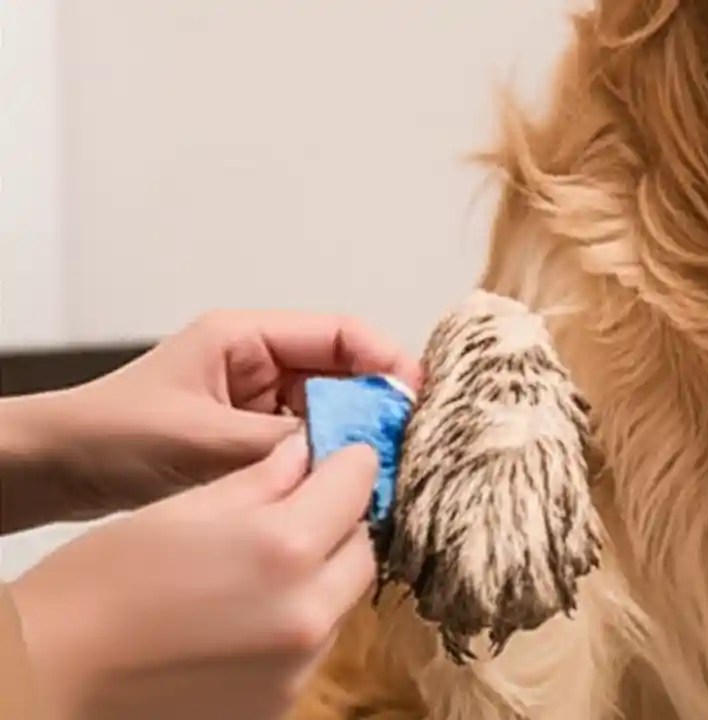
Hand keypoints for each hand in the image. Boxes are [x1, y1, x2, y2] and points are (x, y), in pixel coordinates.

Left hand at [2, 311, 418, 528]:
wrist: (56, 469)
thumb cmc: (115, 436)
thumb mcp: (203, 440)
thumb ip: (281, 444)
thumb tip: (353, 456)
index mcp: (247, 339)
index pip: (340, 334)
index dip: (386, 361)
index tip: (418, 400)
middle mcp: (260, 363)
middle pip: (343, 373)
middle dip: (378, 404)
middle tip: (412, 445)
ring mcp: (257, 402)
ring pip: (330, 411)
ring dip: (355, 437)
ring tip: (387, 471)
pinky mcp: (252, 438)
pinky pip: (306, 443)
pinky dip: (328, 462)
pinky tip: (347, 489)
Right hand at [11, 433, 377, 719]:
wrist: (55, 677)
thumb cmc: (104, 581)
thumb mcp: (182, 509)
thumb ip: (260, 480)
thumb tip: (306, 453)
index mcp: (285, 547)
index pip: (357, 485)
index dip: (347, 464)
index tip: (336, 458)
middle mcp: (309, 609)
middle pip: (361, 548)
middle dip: (339, 522)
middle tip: (300, 511)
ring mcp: (301, 664)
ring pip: (342, 600)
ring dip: (321, 576)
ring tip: (262, 570)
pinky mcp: (285, 703)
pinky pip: (315, 646)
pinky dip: (298, 622)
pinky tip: (248, 616)